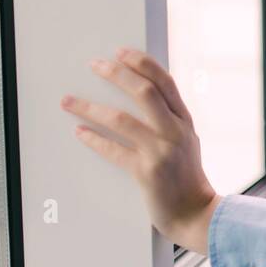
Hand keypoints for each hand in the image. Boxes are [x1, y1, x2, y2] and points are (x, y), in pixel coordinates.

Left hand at [61, 47, 220, 254]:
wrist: (197, 214)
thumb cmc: (187, 178)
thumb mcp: (186, 142)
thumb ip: (169, 119)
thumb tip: (142, 94)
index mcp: (185, 121)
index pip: (164, 82)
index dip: (142, 63)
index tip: (120, 52)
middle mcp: (175, 132)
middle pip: (144, 92)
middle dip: (116, 74)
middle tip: (94, 65)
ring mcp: (162, 152)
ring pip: (122, 120)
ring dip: (90, 108)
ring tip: (69, 101)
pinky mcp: (147, 173)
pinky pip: (114, 151)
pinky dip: (94, 140)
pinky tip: (80, 132)